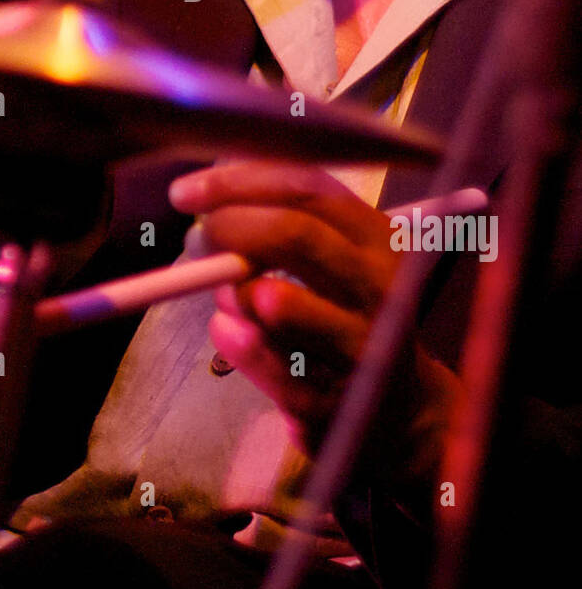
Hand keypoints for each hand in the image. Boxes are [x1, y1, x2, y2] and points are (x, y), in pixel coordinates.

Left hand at [169, 160, 460, 503]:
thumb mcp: (336, 256)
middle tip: (196, 237)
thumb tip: (210, 186)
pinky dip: (235, 340)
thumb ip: (284, 217)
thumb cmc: (348, 312)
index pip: (307, 187)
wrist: (398, 406)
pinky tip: (227, 328)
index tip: (189, 191)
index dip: (239, 183)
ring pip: (279, 300)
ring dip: (234, 288)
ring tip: (224, 291)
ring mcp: (361, 346)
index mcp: (379, 238)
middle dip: (229, 227)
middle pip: (294, 234)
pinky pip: (266, 364)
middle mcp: (380, 286)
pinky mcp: (332, 401)